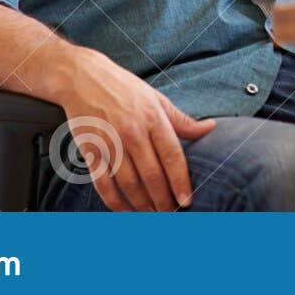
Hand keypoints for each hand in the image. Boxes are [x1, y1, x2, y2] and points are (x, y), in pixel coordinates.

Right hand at [58, 49, 216, 211]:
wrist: (83, 78)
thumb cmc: (124, 89)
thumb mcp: (158, 99)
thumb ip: (182, 120)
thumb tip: (211, 128)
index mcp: (154, 118)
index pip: (172, 156)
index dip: (181, 181)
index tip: (188, 201)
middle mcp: (133, 132)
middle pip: (152, 175)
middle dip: (163, 200)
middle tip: (171, 214)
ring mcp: (110, 143)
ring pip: (129, 184)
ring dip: (143, 205)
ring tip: (153, 216)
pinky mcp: (90, 151)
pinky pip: (104, 184)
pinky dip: (115, 202)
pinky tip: (126, 211)